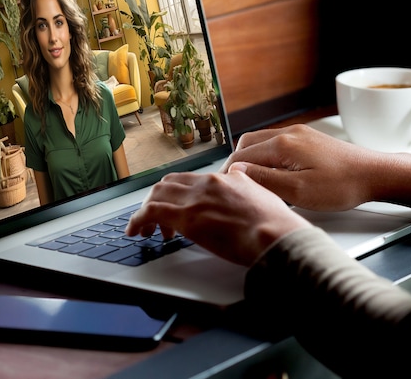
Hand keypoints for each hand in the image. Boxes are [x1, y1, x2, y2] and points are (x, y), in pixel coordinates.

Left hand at [125, 170, 311, 266]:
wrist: (275, 236)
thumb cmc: (274, 224)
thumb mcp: (261, 192)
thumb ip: (245, 183)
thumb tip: (239, 175)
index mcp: (223, 179)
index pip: (189, 180)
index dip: (178, 194)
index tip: (176, 208)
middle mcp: (206, 184)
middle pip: (168, 184)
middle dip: (158, 200)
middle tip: (158, 220)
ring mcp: (195, 199)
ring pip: (157, 195)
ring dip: (148, 211)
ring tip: (147, 229)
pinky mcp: (186, 218)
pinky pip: (150, 212)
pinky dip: (138, 220)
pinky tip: (135, 231)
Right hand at [220, 124, 410, 210]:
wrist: (373, 174)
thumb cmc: (341, 186)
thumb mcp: (297, 191)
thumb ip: (263, 180)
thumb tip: (236, 172)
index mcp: (282, 144)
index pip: (240, 156)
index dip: (228, 174)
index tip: (224, 190)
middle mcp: (288, 133)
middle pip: (247, 144)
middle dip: (237, 164)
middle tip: (236, 187)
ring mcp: (299, 133)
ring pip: (262, 142)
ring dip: (252, 159)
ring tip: (252, 182)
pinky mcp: (308, 138)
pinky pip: (277, 143)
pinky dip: (267, 156)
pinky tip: (273, 173)